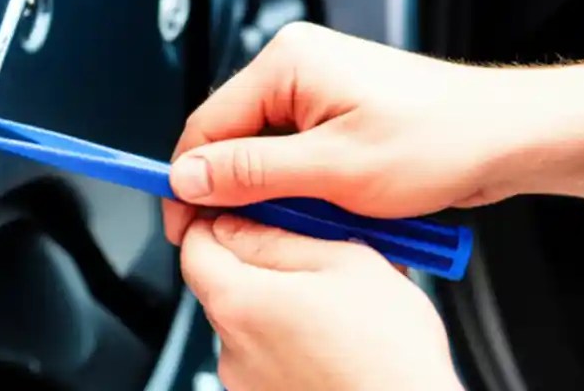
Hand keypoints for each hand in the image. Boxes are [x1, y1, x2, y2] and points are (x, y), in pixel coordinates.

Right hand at [165, 22, 546, 243]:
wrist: (508, 135)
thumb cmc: (442, 139)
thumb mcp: (334, 170)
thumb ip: (251, 173)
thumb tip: (190, 177)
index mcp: (287, 62)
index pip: (206, 124)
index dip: (189, 180)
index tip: (182, 222)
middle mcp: (297, 64)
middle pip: (233, 138)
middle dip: (240, 189)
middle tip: (252, 233)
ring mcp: (318, 86)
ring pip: (265, 151)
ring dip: (279, 193)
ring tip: (313, 218)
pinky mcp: (337, 109)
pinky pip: (296, 152)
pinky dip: (305, 187)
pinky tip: (329, 208)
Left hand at [181, 216, 462, 390]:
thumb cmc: (389, 354)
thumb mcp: (345, 263)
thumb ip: (280, 237)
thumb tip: (238, 221)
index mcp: (239, 303)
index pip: (193, 246)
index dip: (216, 219)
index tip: (242, 210)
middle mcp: (231, 348)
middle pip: (222, 283)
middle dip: (257, 261)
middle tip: (305, 248)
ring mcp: (246, 381)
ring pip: (248, 320)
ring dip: (277, 301)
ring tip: (331, 299)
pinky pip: (265, 354)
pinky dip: (289, 338)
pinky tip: (331, 336)